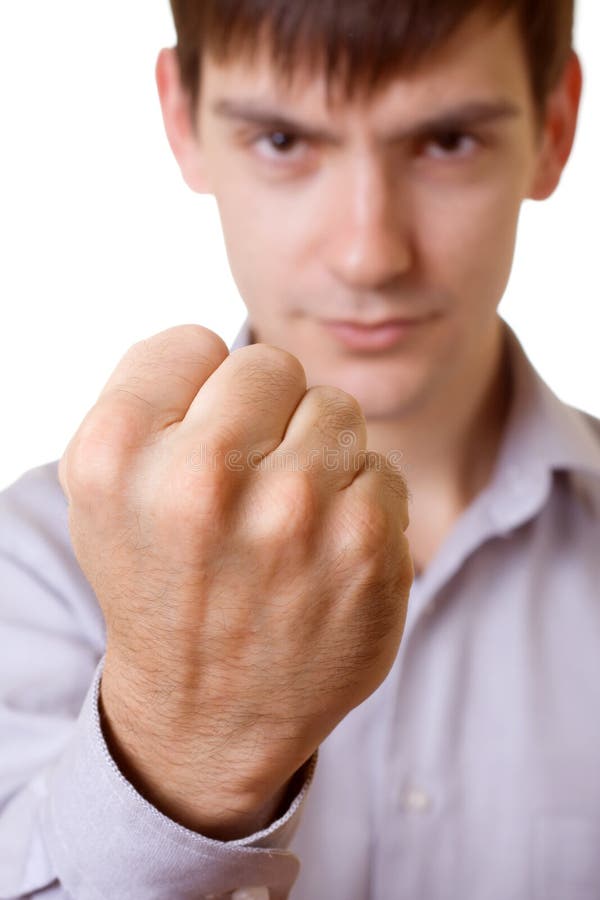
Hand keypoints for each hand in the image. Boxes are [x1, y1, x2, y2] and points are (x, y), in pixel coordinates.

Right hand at [59, 324, 412, 836]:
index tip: (196, 443)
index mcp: (117, 455)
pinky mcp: (366, 546)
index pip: (192, 343)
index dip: (197, 394)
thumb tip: (218, 345)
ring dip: (317, 455)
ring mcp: (291, 514)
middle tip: (247, 481)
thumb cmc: (162, 584)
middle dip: (263, 415)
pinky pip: (380, 467)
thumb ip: (147, 395)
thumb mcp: (105, 493)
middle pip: (270, 365)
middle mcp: (199, 479)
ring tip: (285, 520)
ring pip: (334, 408)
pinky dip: (358, 503)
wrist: (212, 714)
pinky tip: (326, 553)